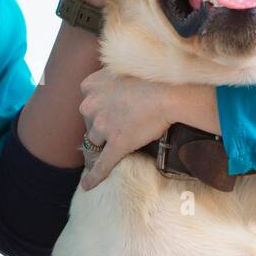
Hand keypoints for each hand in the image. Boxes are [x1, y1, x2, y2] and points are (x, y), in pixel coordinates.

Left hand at [78, 68, 174, 189]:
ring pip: (94, 142)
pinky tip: (87, 185)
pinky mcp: (116, 144)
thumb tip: (111, 86)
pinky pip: (101, 164)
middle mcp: (90, 105)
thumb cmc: (151, 79)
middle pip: (89, 123)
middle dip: (100, 127)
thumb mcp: (121, 70)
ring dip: (102, 145)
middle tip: (118, 127)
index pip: (87, 103)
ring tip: (112, 148)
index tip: (109, 112)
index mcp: (89, 85)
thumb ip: (109, 79)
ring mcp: (102, 126)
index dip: (99, 110)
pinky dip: (94, 176)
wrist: (168, 94)